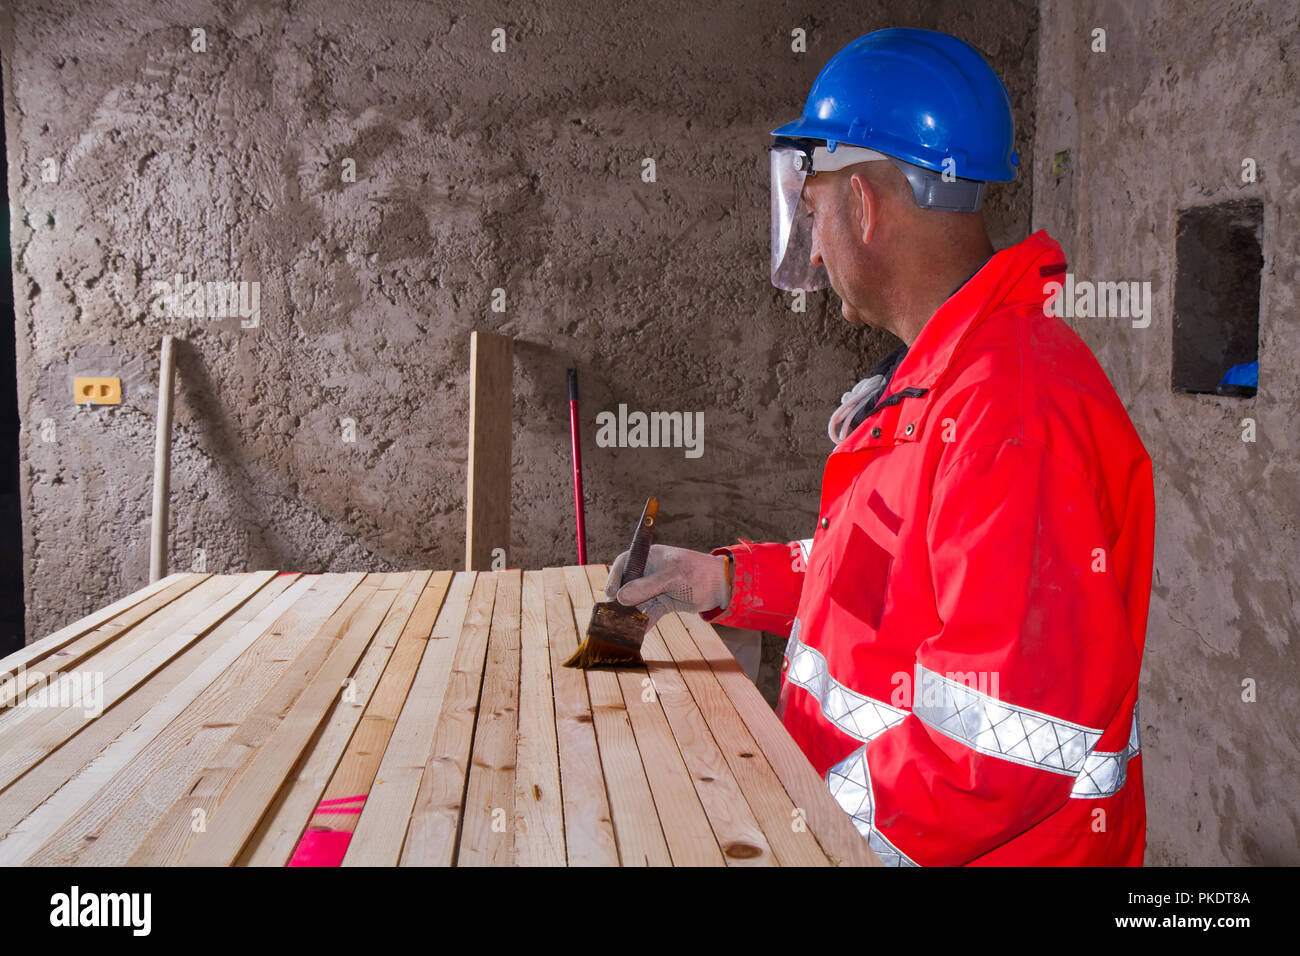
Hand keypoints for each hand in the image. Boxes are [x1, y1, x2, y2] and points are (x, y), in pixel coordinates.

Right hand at [603, 544, 730, 628]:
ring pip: (637, 602)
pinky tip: (636, 635)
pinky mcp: (663, 603)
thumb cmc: (698, 573)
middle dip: (620, 602)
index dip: (614, 578)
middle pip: (627, 586)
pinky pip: (649, 613)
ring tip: (623, 629)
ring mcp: (656, 588)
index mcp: (649, 558)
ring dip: (631, 615)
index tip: (609, 594)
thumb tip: (620, 597)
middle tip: (614, 616)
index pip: (624, 564)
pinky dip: (643, 623)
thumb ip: (646, 587)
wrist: (722, 587)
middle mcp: (649, 572)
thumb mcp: (671, 577)